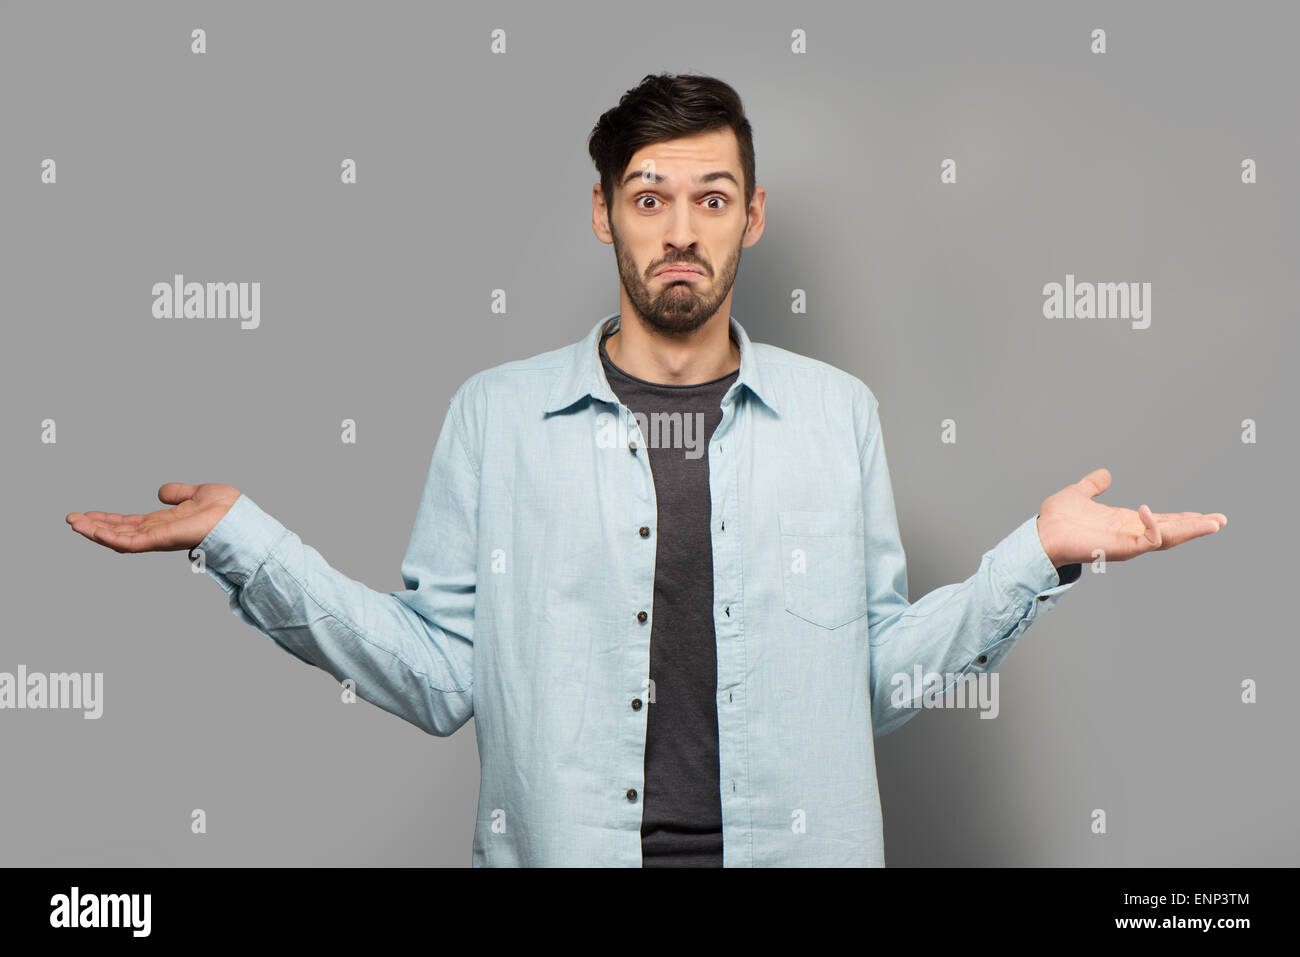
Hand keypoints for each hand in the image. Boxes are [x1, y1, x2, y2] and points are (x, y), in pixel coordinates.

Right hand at [66, 483, 241, 553]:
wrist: (241, 519)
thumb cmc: (229, 511)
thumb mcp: (197, 494)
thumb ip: (177, 493)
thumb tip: (161, 491)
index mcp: (166, 523)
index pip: (131, 523)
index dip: (109, 519)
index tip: (87, 514)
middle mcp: (160, 532)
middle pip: (120, 531)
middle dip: (95, 526)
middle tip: (71, 519)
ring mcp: (160, 538)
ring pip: (120, 538)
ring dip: (95, 531)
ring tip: (74, 523)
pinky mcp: (162, 540)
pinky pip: (131, 543)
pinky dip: (111, 538)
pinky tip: (94, 531)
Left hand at [1035, 468, 1225, 565]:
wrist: (1040, 535)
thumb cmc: (1056, 521)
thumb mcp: (1079, 494)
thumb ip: (1093, 485)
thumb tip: (1104, 474)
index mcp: (1125, 522)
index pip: (1162, 521)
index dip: (1184, 518)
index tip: (1206, 515)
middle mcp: (1130, 534)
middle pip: (1172, 531)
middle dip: (1197, 526)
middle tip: (1221, 520)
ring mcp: (1128, 542)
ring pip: (1167, 538)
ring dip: (1191, 530)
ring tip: (1214, 523)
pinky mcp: (1121, 548)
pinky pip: (1146, 539)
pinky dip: (1155, 527)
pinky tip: (1151, 512)